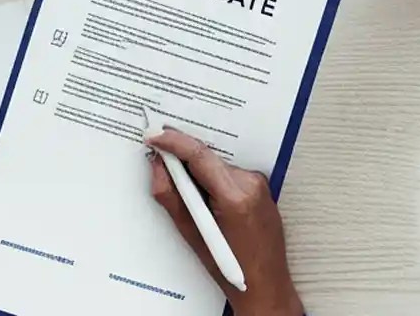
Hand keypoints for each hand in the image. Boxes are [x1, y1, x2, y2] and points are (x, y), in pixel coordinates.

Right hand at [147, 129, 302, 315]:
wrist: (265, 284)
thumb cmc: (231, 267)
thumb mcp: (190, 234)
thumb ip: (170, 196)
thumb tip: (158, 167)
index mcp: (235, 197)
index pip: (199, 155)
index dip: (173, 142)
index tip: (154, 136)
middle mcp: (251, 184)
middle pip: (207, 157)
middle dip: (181, 157)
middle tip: (159, 159)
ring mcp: (259, 184)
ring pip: (216, 164)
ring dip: (198, 171)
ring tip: (189, 196)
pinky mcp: (261, 186)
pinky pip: (228, 172)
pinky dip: (212, 178)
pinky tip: (207, 199)